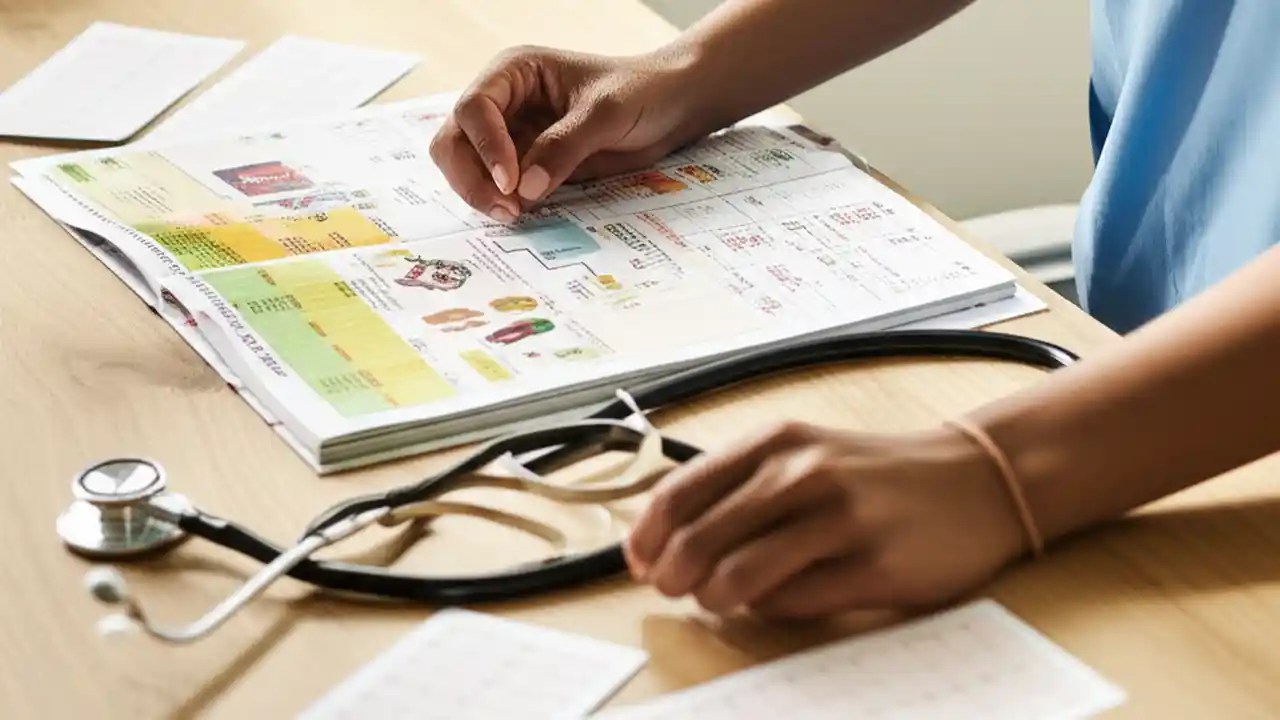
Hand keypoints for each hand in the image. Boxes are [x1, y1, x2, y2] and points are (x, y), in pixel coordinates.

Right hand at [430, 45, 706, 221]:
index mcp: (515, 72)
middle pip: (454, 140)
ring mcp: (510, 136)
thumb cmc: (641, 93)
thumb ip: (564, 147)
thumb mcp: (605, 114)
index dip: (485, 147)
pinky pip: (497, 188)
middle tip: (505, 211)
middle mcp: (503, 102)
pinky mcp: (525, 165)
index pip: (474, 108)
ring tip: (515, 216)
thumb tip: (524, 189)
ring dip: (480, 195)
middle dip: (471, 177)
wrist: (670, 109)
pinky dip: (501, 204)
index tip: (511, 183)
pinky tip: (523, 216)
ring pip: (466, 168)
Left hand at [624, 421, 1027, 617]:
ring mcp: (841, 520)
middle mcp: (805, 472)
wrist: (973, 480)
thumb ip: (736, 484)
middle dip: (673, 576)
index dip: (648, 536)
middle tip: (674, 589)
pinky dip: (770, 609)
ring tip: (719, 599)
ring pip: (739, 576)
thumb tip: (662, 539)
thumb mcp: (801, 451)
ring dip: (715, 598)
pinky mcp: (874, 568)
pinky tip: (778, 598)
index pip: (681, 492)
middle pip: (701, 540)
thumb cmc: (872, 472)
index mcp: (777, 440)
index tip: (640, 562)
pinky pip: (793, 603)